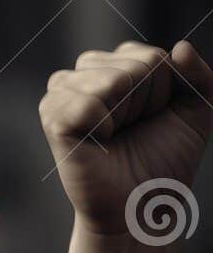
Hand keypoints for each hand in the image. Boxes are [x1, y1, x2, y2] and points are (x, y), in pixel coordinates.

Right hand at [38, 40, 212, 234]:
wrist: (142, 205)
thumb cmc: (165, 161)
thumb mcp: (198, 111)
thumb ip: (199, 74)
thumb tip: (181, 47)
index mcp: (113, 68)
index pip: (150, 54)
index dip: (164, 90)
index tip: (153, 118)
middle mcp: (84, 77)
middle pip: (132, 62)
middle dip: (147, 99)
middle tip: (133, 131)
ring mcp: (63, 97)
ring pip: (109, 78)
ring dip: (126, 112)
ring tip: (115, 136)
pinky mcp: (53, 121)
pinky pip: (85, 104)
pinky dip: (102, 124)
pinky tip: (98, 141)